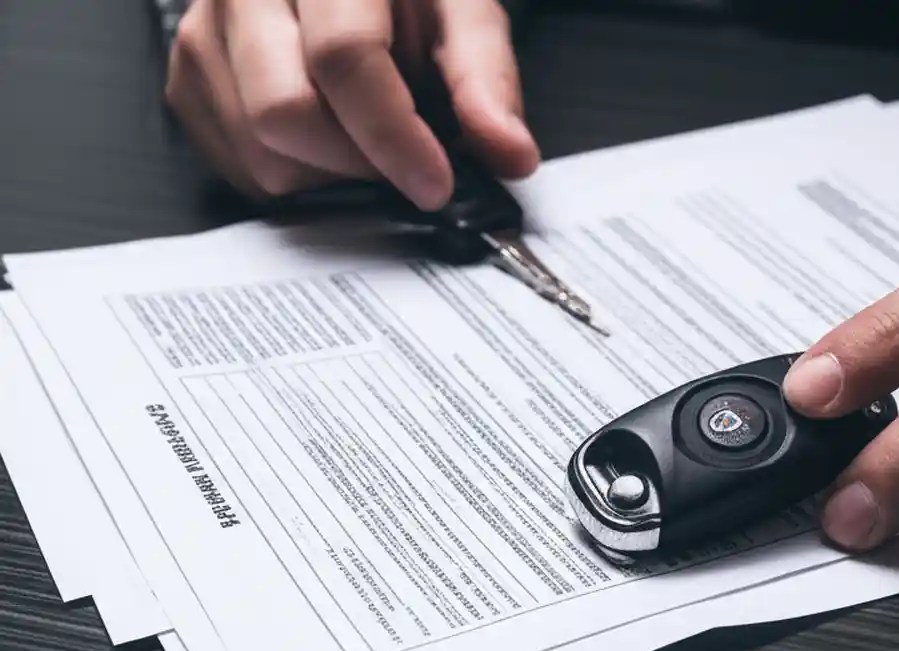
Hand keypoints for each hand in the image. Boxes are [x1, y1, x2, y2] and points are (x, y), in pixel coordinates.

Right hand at [164, 0, 538, 207]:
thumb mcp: (461, 13)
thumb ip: (486, 81)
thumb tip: (510, 153)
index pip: (344, 57)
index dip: (393, 135)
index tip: (435, 183)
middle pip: (284, 112)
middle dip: (357, 162)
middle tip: (403, 157)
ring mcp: (204, 32)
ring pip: (256, 148)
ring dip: (327, 173)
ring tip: (365, 138)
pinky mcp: (186, 76)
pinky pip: (235, 162)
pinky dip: (293, 176)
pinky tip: (327, 144)